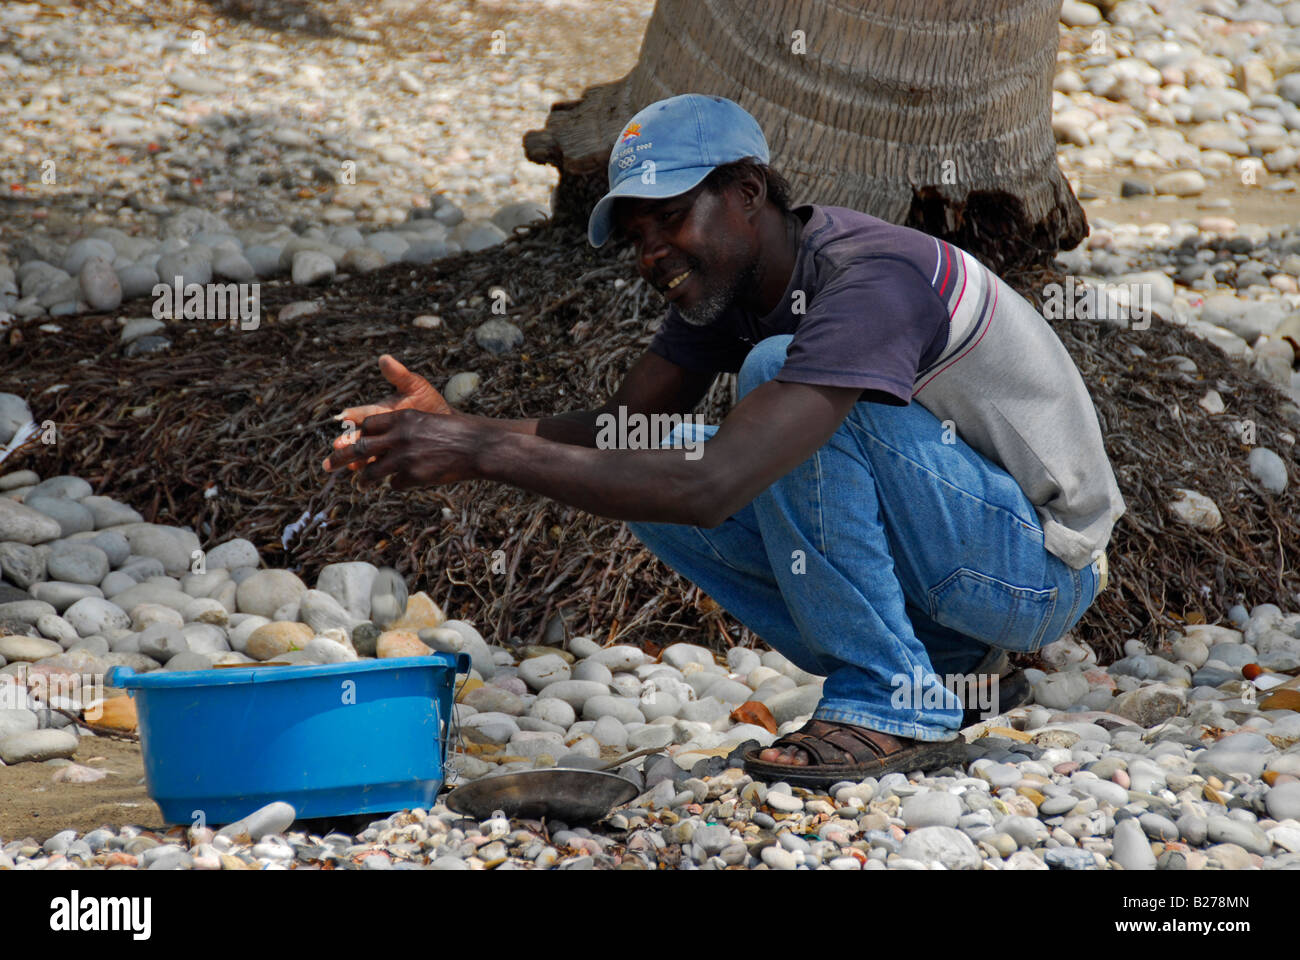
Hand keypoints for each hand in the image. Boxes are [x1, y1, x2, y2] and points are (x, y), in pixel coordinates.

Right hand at [324, 355, 451, 472]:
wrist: (449, 423)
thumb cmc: (430, 402)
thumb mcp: (416, 386)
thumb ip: (399, 375)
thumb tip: (384, 358)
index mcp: (381, 412)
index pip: (363, 413)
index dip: (353, 415)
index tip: (344, 416)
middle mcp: (380, 429)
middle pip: (361, 436)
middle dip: (350, 441)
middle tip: (339, 445)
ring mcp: (387, 444)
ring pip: (367, 453)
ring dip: (358, 459)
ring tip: (352, 465)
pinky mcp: (396, 458)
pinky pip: (381, 465)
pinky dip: (373, 469)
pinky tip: (366, 474)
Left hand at [326, 408, 482, 488]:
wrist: (478, 446)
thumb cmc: (456, 433)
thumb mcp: (426, 420)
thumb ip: (404, 428)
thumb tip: (380, 440)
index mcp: (403, 417)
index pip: (369, 425)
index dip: (359, 434)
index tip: (351, 441)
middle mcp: (399, 435)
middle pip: (359, 447)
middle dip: (341, 457)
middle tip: (327, 465)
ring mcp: (405, 457)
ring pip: (371, 472)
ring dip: (364, 480)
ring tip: (361, 485)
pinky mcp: (413, 476)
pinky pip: (395, 484)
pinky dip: (398, 485)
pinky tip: (405, 484)